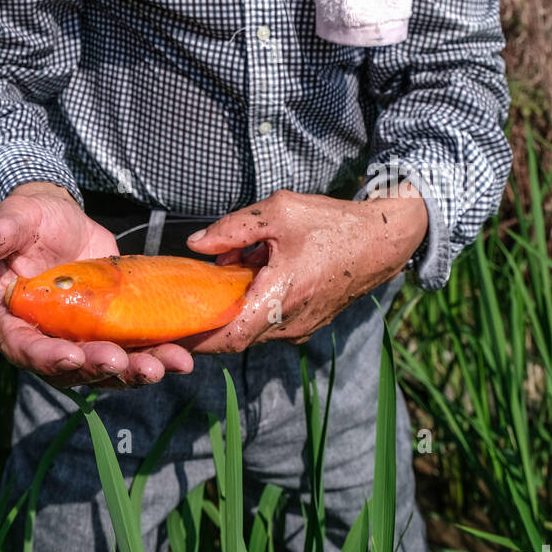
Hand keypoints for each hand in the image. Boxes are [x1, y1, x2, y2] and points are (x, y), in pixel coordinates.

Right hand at [0, 184, 193, 388]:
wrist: (64, 219)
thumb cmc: (33, 217)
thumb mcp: (18, 217)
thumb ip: (2, 231)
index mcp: (12, 318)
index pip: (23, 347)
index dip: (46, 357)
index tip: (72, 355)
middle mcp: (44, 339)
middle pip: (70, 368)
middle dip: (100, 369)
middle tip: (128, 363)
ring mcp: (78, 340)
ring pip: (105, 368)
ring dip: (136, 371)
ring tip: (168, 365)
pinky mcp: (109, 333)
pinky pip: (131, 353)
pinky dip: (155, 356)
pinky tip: (180, 354)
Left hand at [180, 185, 427, 352]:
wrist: (383, 240)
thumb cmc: (333, 224)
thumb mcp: (278, 211)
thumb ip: (233, 229)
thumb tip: (196, 244)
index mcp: (281, 296)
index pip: (229, 336)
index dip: (197, 340)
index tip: (169, 334)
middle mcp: (290, 321)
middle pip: (236, 333)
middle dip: (209, 316)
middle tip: (181, 299)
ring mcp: (301, 327)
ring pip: (252, 326)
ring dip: (233, 304)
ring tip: (225, 269)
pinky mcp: (308, 322)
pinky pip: (270, 321)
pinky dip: (252, 303)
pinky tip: (252, 269)